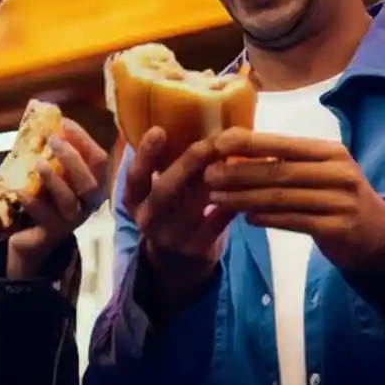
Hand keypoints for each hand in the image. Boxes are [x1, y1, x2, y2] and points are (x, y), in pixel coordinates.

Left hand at [8, 119, 109, 277]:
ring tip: (38, 164)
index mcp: (92, 184)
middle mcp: (87, 203)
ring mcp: (70, 220)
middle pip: (90, 182)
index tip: (64, 122)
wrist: (30, 237)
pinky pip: (46, 218)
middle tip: (51, 139)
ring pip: (70, 201)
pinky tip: (19, 191)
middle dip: (72, 158)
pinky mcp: (51, 233)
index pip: (99, 160)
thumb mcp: (51, 171)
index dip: (84, 139)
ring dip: (55, 180)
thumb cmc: (43, 196)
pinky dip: (33, 202)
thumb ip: (52, 151)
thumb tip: (43, 119)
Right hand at [124, 127, 234, 306]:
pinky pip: (219, 221)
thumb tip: (187, 118)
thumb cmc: (169, 214)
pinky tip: (251, 182)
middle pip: (166, 190)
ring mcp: (173, 237)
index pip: (135, 177)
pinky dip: (235, 199)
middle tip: (211, 141)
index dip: (145, 154)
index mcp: (134, 201)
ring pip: (196, 204)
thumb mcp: (155, 194)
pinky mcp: (198, 249)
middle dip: (189, 163)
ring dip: (218, 178)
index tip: (159, 129)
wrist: (176, 266)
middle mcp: (149, 219)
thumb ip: (163, 167)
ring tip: (238, 154)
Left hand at [204, 128, 384, 272]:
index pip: (283, 144)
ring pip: (282, 198)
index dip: (249, 143)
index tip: (217, 143)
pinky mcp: (338, 228)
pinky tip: (245, 217)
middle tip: (208, 176)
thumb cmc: (336, 196)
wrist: (377, 234)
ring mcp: (340, 201)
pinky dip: (267, 218)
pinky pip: (294, 221)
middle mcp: (338, 172)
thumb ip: (284, 163)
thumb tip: (234, 154)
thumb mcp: (317, 172)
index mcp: (330, 152)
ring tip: (217, 198)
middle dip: (239, 173)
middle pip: (279, 172)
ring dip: (244, 197)